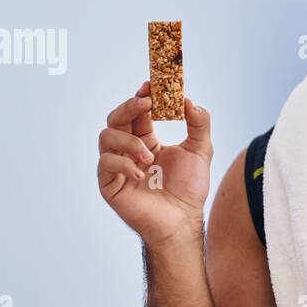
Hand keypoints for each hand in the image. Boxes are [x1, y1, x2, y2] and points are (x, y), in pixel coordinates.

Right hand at [97, 80, 212, 247]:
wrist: (182, 221)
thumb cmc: (189, 190)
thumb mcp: (201, 151)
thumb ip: (199, 123)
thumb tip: (189, 99)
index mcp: (146, 139)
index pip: (138, 111)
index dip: (142, 96)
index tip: (152, 85)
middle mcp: (128, 149)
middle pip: (117, 117)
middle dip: (130, 107)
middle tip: (147, 103)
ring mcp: (117, 165)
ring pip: (106, 136)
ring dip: (129, 141)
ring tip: (150, 157)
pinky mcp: (109, 183)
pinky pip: (105, 163)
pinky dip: (123, 163)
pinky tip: (140, 173)